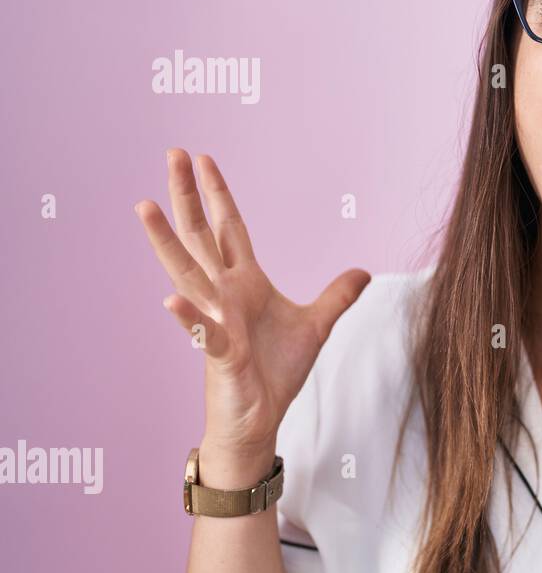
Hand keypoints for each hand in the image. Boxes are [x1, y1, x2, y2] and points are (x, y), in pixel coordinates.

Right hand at [135, 149, 370, 453]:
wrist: (259, 418)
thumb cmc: (276, 372)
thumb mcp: (317, 326)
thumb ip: (338, 296)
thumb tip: (365, 271)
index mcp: (245, 284)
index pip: (229, 229)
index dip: (218, 194)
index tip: (203, 158)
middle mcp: (225, 295)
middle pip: (201, 236)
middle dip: (187, 196)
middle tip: (172, 154)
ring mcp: (217, 322)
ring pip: (188, 275)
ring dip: (166, 242)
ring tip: (145, 207)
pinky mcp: (221, 354)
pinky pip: (203, 331)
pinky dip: (188, 315)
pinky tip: (170, 297)